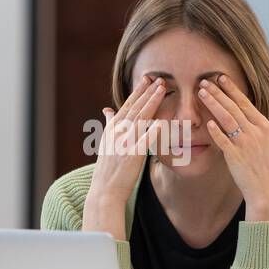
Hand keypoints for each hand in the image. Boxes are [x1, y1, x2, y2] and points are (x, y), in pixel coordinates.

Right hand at [83, 74, 166, 238]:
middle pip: (136, 108)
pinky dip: (154, 131)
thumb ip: (109, 124)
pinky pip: (145, 141)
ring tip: (163, 89)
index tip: (148, 79)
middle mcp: (118, 132)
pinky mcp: (132, 156)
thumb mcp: (105, 142)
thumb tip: (106, 109)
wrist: (104, 190)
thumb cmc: (107, 168)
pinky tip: (163, 122)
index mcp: (113, 128)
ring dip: (152, 102)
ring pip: (141, 118)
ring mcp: (125, 143)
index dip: (139, 92)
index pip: (127, 105)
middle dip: (148, 92)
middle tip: (160, 78)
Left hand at [199, 74, 268, 221]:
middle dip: (218, 92)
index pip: (246, 103)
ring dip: (213, 104)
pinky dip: (215, 131)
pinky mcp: (235, 157)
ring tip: (201, 93)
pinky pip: (223, 141)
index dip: (232, 89)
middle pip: (233, 107)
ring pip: (226, 119)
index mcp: (265, 127)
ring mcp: (245, 144)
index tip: (221, 78)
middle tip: (204, 80)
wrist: (268, 192)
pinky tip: (206, 121)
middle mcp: (255, 133)